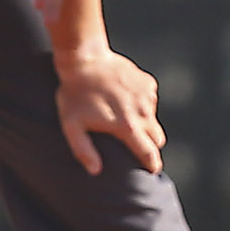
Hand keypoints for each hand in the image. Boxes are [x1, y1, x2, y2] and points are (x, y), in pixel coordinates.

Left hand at [54, 42, 164, 176]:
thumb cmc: (74, 95)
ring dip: (144, 123)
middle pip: (157, 138)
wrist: (84, 59)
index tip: (151, 171)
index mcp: (127, 126)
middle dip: (149, 145)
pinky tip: (124, 99)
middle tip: (136, 146)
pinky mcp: (147, 83)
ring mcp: (147, 95)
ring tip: (123, 117)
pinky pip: (150, 101)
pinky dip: (142, 104)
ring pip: (153, 118)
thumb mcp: (72, 126)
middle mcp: (143, 112)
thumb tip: (95, 171)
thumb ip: (83, 151)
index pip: (149, 153)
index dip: (152, 164)